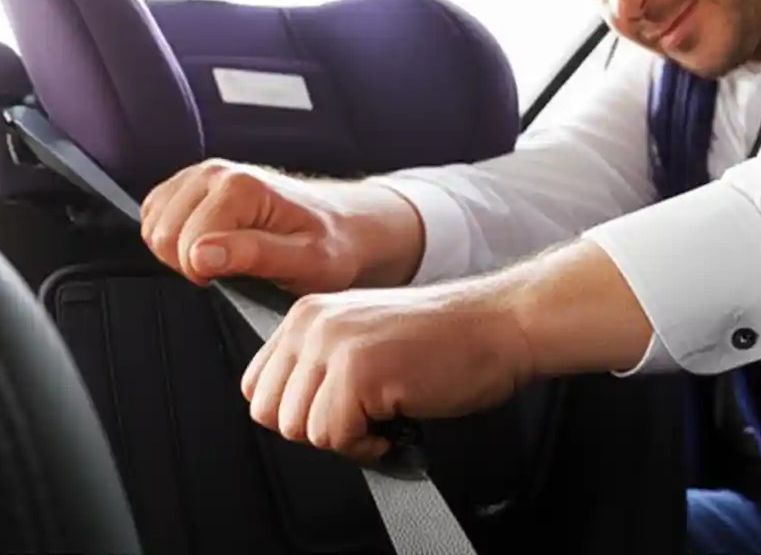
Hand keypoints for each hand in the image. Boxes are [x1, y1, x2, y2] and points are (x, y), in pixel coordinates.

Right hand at [140, 159, 423, 292]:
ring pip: (154, 226)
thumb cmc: (332, 245)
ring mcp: (200, 175)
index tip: (238, 277)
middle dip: (191, 263)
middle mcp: (214, 172)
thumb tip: (200, 255)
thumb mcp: (307, 261)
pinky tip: (210, 245)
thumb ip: (254, 256)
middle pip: (162, 234)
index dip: (205, 273)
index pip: (185, 244)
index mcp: (239, 187)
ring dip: (181, 251)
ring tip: (226, 257)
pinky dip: (175, 238)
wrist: (347, 225)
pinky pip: (156, 217)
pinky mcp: (191, 184)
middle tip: (234, 269)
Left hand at [240, 286, 533, 462]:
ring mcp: (334, 346)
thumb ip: (321, 361)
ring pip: (300, 430)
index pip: (258, 386)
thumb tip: (293, 408)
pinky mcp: (359, 373)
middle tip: (366, 417)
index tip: (339, 409)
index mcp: (309, 314)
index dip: (299, 412)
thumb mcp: (366, 337)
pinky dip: (368, 446)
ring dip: (346, 438)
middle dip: (320, 429)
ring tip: (386, 416)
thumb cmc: (450, 338)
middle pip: (272, 414)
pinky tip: (398, 422)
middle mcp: (313, 324)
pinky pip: (335, 438)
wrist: (502, 324)